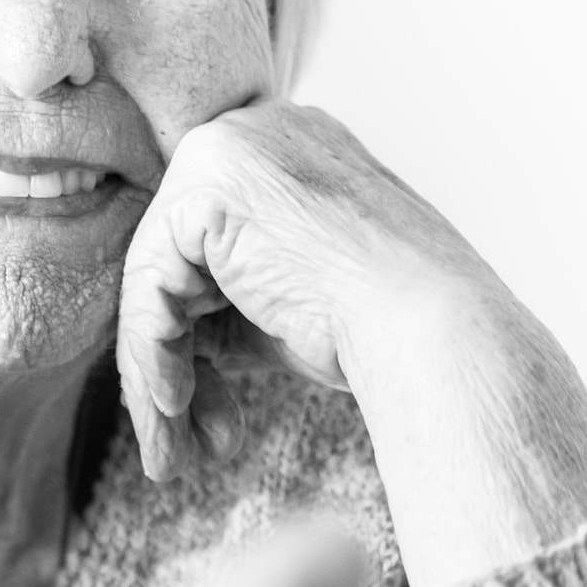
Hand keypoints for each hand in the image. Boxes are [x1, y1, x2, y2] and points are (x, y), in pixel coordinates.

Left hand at [117, 100, 586, 586]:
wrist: (435, 332)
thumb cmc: (383, 329)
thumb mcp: (287, 300)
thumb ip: (227, 294)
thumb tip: (162, 332)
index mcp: (283, 149)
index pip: (203, 247)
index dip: (193, 332)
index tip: (196, 404)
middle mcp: (251, 134)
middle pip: (173, 264)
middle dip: (173, 360)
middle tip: (179, 437)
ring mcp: (225, 153)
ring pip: (156, 284)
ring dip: (156, 375)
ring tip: (174, 452)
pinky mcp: (205, 191)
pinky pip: (151, 292)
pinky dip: (153, 360)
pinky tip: (172, 412)